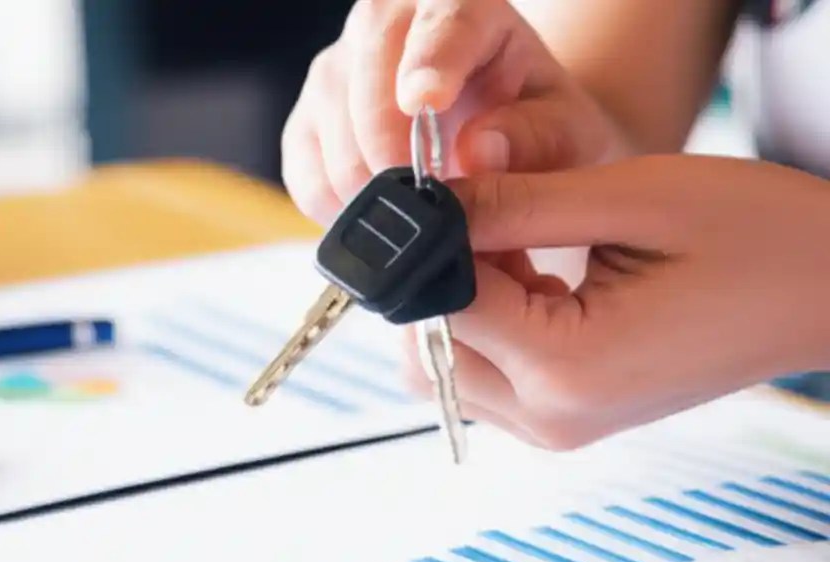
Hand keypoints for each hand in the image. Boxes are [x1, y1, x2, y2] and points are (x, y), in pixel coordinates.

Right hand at [282, 0, 628, 225]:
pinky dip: (342, 214)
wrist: (504, 135)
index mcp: (462, 2)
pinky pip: (307, 176)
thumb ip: (537, 138)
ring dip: (370, 196)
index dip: (429, 63)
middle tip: (432, 215)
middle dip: (391, 158)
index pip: (441, 22)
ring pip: (327, 135)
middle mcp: (385, 23)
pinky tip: (384, 224)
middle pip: (364, 84)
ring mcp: (336, 70)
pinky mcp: (308, 123)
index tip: (426, 102)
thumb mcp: (566, 132)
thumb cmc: (538, 127)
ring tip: (418, 227)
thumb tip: (479, 152)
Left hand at [399, 155, 829, 449]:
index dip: (437, 241)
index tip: (461, 194)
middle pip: (427, 351)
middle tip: (499, 222)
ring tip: (530, 252)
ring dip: (463, 304)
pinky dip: (491, 325)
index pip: (439, 305)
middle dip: (440, 280)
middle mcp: (551, 416)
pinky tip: (543, 279)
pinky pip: (485, 376)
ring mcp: (557, 427)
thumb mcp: (631, 200)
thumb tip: (427, 203)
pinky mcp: (565, 418)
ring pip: (447, 369)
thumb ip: (516, 204)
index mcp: (566, 369)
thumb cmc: (756, 236)